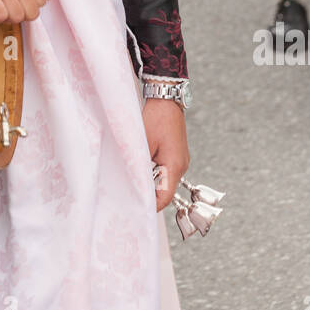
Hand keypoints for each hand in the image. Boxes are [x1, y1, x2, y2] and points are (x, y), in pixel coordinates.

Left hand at [143, 97, 189, 212]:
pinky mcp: (176, 156)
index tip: (135, 210)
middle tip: (129, 199)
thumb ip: (139, 166)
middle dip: (148, 196)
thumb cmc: (155, 119)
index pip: (164, 197)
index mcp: (174, 166)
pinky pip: (165, 172)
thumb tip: (132, 184)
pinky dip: (154, 175)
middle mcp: (181, 166)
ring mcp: (180, 161)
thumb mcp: (142, 144)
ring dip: (150, 185)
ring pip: (165, 182)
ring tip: (132, 185)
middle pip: (165, 192)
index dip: (150, 206)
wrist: (166, 100)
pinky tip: (140, 170)